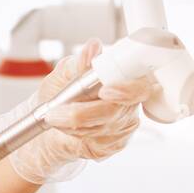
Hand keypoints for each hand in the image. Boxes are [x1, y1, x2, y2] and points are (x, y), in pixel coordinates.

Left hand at [0, 38, 159, 184]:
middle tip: (57, 112)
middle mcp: (131, 103)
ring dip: (72, 123)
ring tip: (54, 115)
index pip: (140, 85)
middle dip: (83, 113)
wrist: (52, 120)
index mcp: (127, 78)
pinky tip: (67, 127)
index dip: (126, 90)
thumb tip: (92, 48)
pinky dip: (75, 135)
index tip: (105, 91)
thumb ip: (79, 62)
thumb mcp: (65, 72)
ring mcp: (125, 126)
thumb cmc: (64, 92)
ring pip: (103, 128)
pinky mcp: (115, 144)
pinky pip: (98, 143)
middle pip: (117, 111)